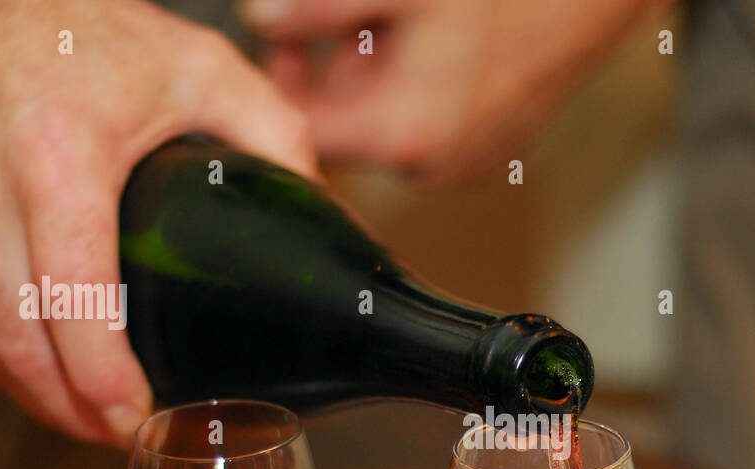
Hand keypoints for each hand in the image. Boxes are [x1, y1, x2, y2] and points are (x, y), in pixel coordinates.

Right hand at [0, 0, 316, 443]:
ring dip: (34, 396)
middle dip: (74, 413)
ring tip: (87, 414)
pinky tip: (36, 371)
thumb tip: (325, 206)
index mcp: (58, 166)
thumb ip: (273, 133)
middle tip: (124, 435)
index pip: (73, 308)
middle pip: (20, 349)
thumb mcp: (199, 66)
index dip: (104, 386)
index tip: (140, 420)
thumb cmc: (83, 28)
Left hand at [239, 0, 660, 179]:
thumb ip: (315, 8)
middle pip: (349, 131)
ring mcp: (469, 164)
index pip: (306, 133)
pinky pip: (434, 128)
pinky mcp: (495, 153)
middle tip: (340, 18)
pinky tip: (437, 44)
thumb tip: (259, 20)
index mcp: (404, 136)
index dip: (281, 84)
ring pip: (390, 127)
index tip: (282, 40)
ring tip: (395, 22)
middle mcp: (436, 167)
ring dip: (375, 78)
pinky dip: (419, 89)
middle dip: (333, 73)